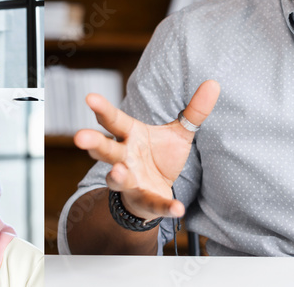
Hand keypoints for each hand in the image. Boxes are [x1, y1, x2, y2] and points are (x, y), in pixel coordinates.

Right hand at [74, 80, 219, 220]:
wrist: (155, 192)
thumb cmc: (159, 156)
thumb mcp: (179, 133)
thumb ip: (194, 111)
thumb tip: (214, 83)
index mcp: (131, 136)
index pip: (114, 121)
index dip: (102, 109)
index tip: (89, 97)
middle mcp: (124, 158)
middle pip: (106, 149)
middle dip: (94, 143)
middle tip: (79, 137)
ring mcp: (131, 181)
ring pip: (118, 179)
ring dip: (116, 176)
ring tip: (116, 171)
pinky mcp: (146, 201)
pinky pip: (155, 205)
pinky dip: (166, 207)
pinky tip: (178, 208)